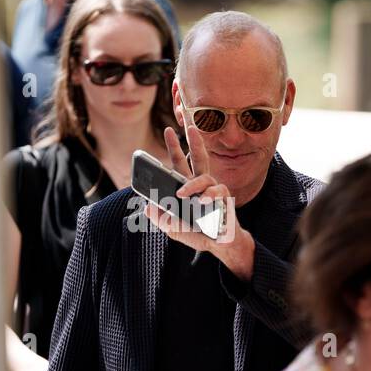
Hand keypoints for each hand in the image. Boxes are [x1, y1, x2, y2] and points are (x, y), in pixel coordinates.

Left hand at [143, 124, 254, 280]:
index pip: (180, 163)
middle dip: (194, 141)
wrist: (218, 244)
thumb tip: (146, 207)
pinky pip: (217, 192)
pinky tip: (202, 202)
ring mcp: (213, 190)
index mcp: (188, 186)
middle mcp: (201, 184)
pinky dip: (208, 196)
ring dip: (191, 185)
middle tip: (189, 126)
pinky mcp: (224, 199)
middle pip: (199, 157)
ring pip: (203, 177)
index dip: (175, 147)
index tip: (168, 130)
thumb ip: (159, 218)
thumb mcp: (172, 227)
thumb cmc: (197, 232)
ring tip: (181, 194)